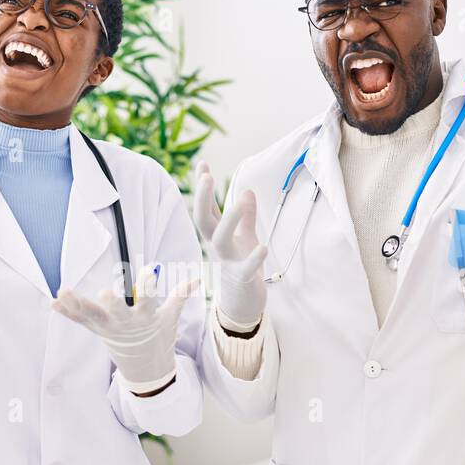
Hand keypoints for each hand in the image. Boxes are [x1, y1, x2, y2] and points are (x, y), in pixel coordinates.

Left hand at [52, 266, 199, 394]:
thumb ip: (180, 296)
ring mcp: (109, 329)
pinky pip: (80, 321)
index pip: (149, 301)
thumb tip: (197, 279)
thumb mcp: (170, 319)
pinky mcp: (98, 332)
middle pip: (116, 313)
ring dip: (76, 304)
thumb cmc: (159, 338)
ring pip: (91, 316)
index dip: (149, 287)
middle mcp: (126, 324)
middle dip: (111, 304)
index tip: (149, 272)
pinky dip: (67, 313)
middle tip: (105, 292)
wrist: (146, 370)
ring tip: (62, 292)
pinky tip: (54, 302)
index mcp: (146, 319)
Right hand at [192, 162, 267, 326]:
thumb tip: (246, 190)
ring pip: (221, 239)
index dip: (203, 186)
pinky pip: (246, 267)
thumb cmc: (242, 264)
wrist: (242, 301)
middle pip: (203, 220)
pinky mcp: (242, 277)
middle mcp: (217, 245)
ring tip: (240, 200)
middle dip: (202, 199)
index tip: (202, 163)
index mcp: (217, 233)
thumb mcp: (245, 236)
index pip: (206, 206)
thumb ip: (246, 215)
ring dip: (230, 220)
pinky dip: (253, 258)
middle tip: (207, 177)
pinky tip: (262, 247)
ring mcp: (227, 261)